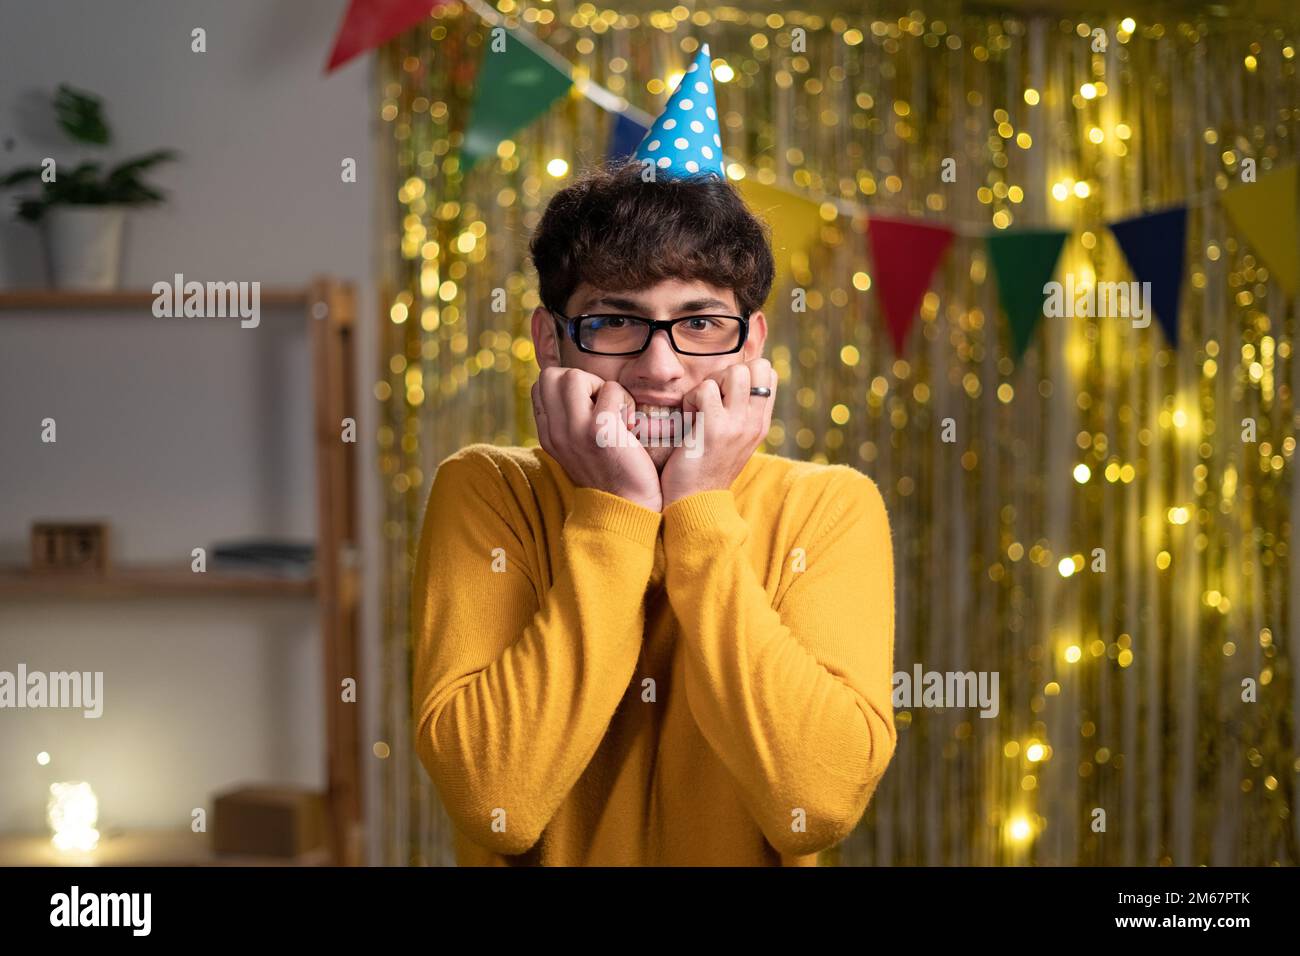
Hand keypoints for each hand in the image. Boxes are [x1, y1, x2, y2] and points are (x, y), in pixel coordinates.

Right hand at [531, 367, 662, 511]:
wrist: (628, 507)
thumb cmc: (613, 471)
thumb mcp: (579, 446)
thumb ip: (570, 418)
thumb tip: (576, 384)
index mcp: (548, 435)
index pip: (542, 385)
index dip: (570, 386)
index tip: (591, 408)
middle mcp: (555, 433)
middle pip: (552, 375)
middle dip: (582, 381)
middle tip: (602, 406)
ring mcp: (573, 432)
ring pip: (574, 376)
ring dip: (601, 387)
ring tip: (615, 412)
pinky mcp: (598, 432)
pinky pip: (610, 389)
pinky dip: (625, 399)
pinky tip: (630, 424)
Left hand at [660, 358, 776, 509]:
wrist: (694, 503)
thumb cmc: (705, 468)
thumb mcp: (733, 440)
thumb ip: (739, 413)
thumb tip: (731, 381)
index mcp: (760, 423)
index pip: (768, 374)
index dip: (744, 372)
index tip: (723, 394)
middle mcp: (755, 422)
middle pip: (757, 366)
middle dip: (727, 372)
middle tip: (711, 397)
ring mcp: (737, 425)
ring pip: (735, 372)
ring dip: (710, 382)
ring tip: (700, 407)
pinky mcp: (714, 429)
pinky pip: (705, 388)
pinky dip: (691, 399)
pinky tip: (688, 419)